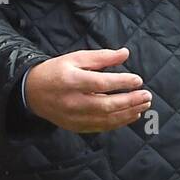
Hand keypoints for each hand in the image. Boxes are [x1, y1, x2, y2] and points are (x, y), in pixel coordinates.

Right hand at [24, 46, 151, 132]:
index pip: (101, 83)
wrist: (31, 92)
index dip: (122, 82)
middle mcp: (72, 101)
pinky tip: (131, 115)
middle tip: (147, 96)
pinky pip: (101, 127)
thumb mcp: (76, 57)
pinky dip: (118, 122)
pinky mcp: (75, 126)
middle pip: (106, 105)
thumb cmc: (56, 71)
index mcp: (71, 80)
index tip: (138, 80)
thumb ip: (102, 57)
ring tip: (143, 105)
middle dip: (130, 101)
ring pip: (105, 119)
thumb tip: (125, 53)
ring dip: (128, 113)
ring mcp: (73, 117)